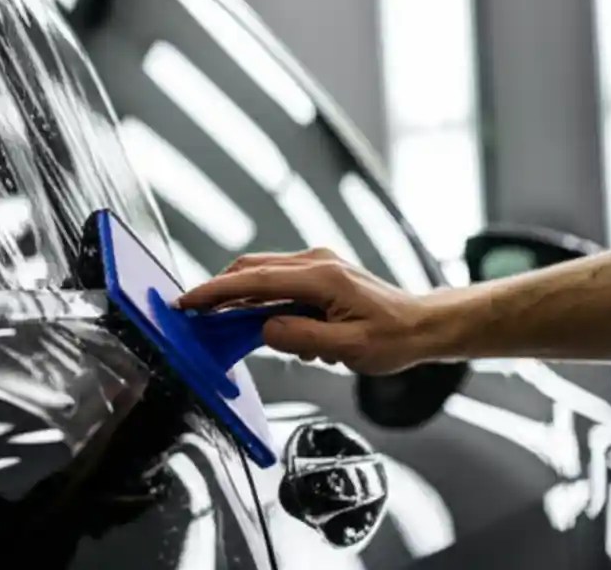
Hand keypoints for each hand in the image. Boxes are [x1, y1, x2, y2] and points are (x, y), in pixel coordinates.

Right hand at [177, 248, 452, 373]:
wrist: (422, 325)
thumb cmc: (394, 337)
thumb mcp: (349, 348)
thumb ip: (303, 337)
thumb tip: (265, 329)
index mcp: (322, 277)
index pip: (255, 280)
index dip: (217, 291)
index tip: (189, 301)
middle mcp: (316, 262)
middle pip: (251, 268)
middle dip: (219, 290)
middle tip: (194, 313)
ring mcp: (318, 264)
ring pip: (262, 274)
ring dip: (240, 297)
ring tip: (227, 326)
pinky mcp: (319, 274)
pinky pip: (277, 281)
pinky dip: (260, 300)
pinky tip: (267, 326)